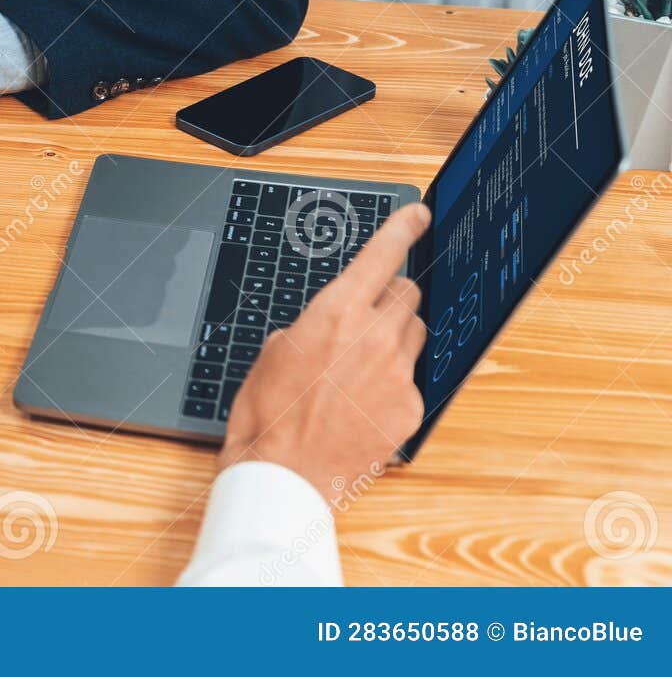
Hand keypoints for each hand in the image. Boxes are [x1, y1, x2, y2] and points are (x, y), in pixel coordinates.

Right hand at [220, 203, 431, 504]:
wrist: (284, 473)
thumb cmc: (269, 413)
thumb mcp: (276, 351)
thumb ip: (314, 325)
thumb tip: (331, 323)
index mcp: (336, 312)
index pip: (382, 255)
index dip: (404, 227)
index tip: (419, 214)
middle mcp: (375, 335)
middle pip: (407, 294)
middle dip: (390, 297)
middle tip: (366, 317)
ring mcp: (398, 373)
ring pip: (415, 335)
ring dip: (395, 339)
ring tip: (361, 366)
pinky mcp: (410, 408)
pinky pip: (412, 380)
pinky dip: (392, 384)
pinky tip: (362, 404)